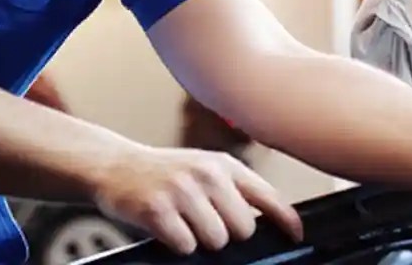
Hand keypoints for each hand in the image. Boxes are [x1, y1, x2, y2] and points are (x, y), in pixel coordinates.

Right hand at [93, 145, 303, 253]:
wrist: (114, 165)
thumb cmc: (164, 173)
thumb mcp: (204, 169)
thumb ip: (233, 189)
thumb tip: (266, 221)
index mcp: (223, 164)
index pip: (267, 194)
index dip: (286, 219)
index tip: (296, 235)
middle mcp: (207, 174)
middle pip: (243, 228)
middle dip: (227, 235)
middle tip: (204, 223)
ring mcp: (182, 190)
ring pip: (216, 240)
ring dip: (201, 241)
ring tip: (184, 223)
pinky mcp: (158, 209)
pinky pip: (186, 246)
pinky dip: (178, 245)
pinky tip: (167, 227)